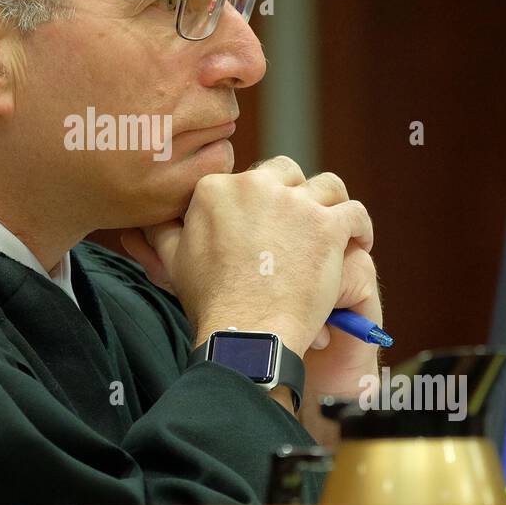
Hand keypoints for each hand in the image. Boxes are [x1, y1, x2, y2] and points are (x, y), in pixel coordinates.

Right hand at [119, 155, 376, 362]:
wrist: (247, 332)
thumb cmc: (210, 301)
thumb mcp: (173, 259)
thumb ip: (162, 229)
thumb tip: (145, 217)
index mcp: (216, 188)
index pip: (248, 178)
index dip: (261, 199)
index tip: (268, 223)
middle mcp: (255, 186)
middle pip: (287, 173)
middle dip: (295, 194)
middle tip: (299, 225)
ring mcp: (294, 203)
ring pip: (327, 186)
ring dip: (331, 204)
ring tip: (334, 226)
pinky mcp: (327, 225)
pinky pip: (355, 212)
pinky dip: (360, 227)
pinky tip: (357, 241)